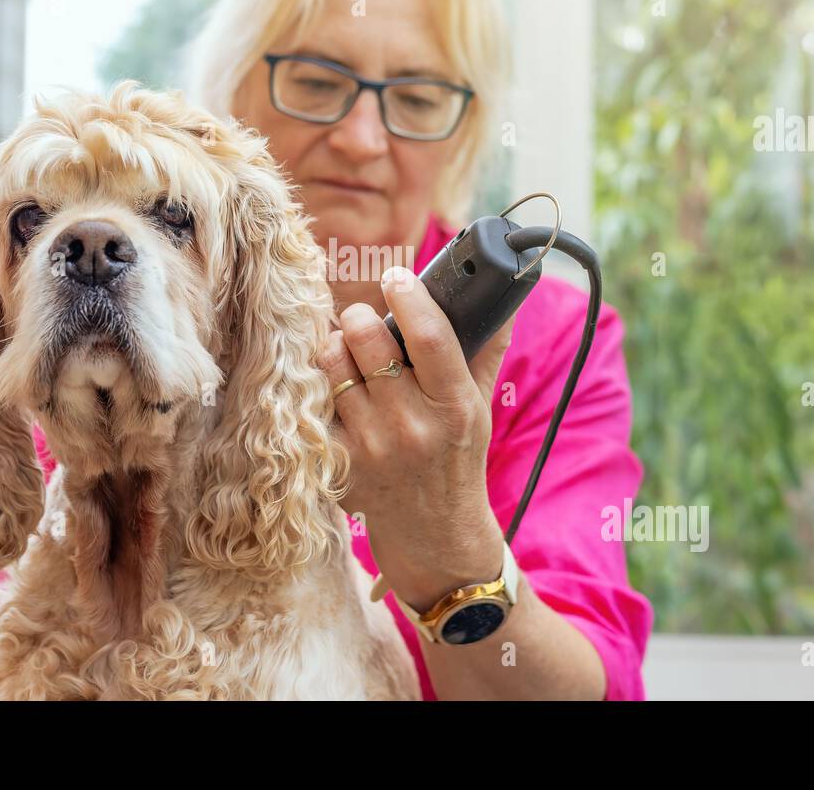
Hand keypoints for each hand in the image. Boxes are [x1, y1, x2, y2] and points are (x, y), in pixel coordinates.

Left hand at [319, 265, 515, 610]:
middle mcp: (413, 427)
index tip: (397, 276)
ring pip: (331, 363)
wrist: (435, 536)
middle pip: (366, 338)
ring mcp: (370, 449)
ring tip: (349, 352)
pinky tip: (337, 391)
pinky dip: (321, 387)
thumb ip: (485, 349)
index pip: (429, 335)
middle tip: (366, 320)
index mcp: (456, 407)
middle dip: (361, 317)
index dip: (408, 295)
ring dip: (336, 347)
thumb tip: (500, 295)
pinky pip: (313, 401)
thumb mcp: (479, 407)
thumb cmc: (457, 460)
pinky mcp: (337, 464)